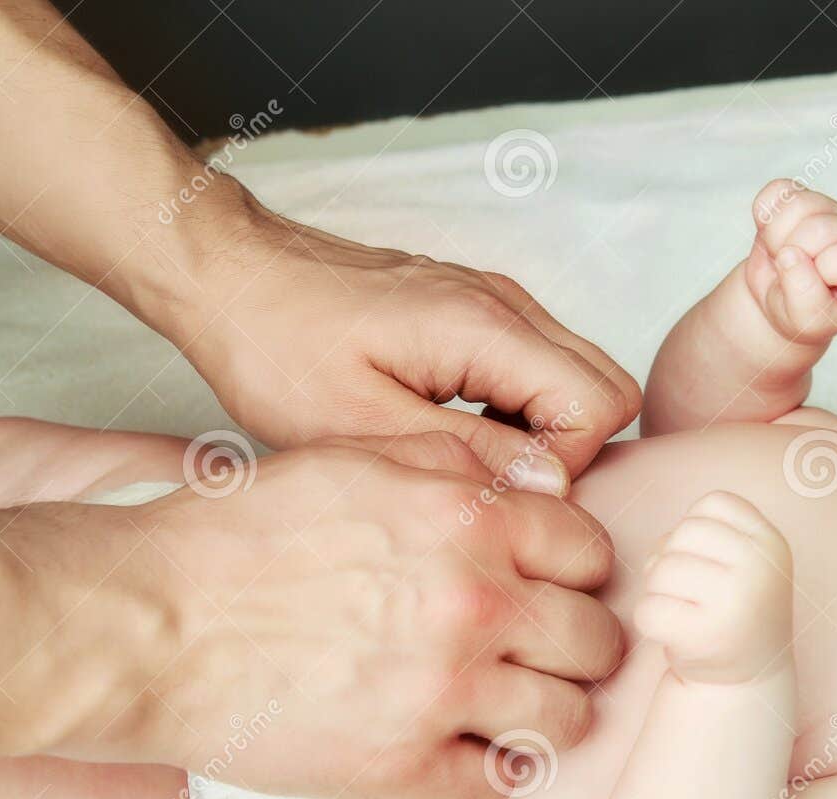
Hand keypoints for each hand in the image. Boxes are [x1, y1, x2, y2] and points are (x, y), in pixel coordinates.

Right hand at [127, 433, 623, 798]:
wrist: (150, 624)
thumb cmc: (241, 537)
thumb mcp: (354, 459)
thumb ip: (458, 467)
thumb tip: (540, 487)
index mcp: (468, 523)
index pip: (592, 554)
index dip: (575, 571)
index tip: (551, 586)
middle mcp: (473, 605)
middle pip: (596, 640)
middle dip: (575, 643)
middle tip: (541, 650)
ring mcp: (444, 693)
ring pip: (567, 717)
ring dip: (547, 711)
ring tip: (511, 704)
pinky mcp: (405, 766)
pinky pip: (502, 781)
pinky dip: (495, 768)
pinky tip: (470, 749)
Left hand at [167, 186, 640, 488]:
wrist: (227, 273)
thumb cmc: (274, 345)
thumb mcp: (360, 427)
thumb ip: (468, 457)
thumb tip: (549, 487)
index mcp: (483, 328)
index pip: (598, 407)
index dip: (562, 465)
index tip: (494, 487)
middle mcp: (505, 304)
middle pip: (609, 387)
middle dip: (569, 450)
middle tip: (492, 479)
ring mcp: (495, 300)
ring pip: (578, 377)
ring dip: (542, 430)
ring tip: (465, 454)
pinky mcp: (475, 308)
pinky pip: (539, 365)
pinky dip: (519, 408)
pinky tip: (455, 427)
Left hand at [634, 492, 792, 684]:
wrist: (749, 679)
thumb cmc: (735, 608)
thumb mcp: (748, 559)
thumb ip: (716, 530)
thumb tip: (665, 541)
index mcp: (773, 544)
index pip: (714, 503)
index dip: (697, 528)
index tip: (710, 560)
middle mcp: (760, 570)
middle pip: (683, 534)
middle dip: (673, 557)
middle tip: (687, 588)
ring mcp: (735, 604)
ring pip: (661, 570)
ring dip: (658, 589)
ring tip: (682, 608)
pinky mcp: (704, 637)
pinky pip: (648, 609)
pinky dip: (650, 620)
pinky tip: (673, 631)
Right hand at [744, 179, 836, 343]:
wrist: (777, 299)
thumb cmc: (801, 312)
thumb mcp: (808, 322)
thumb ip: (806, 297)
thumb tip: (789, 254)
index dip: (823, 274)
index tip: (815, 291)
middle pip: (818, 229)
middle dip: (792, 258)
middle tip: (791, 275)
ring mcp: (825, 208)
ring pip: (797, 205)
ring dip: (776, 239)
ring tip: (782, 256)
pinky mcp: (798, 195)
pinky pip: (776, 191)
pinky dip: (764, 216)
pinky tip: (771, 236)